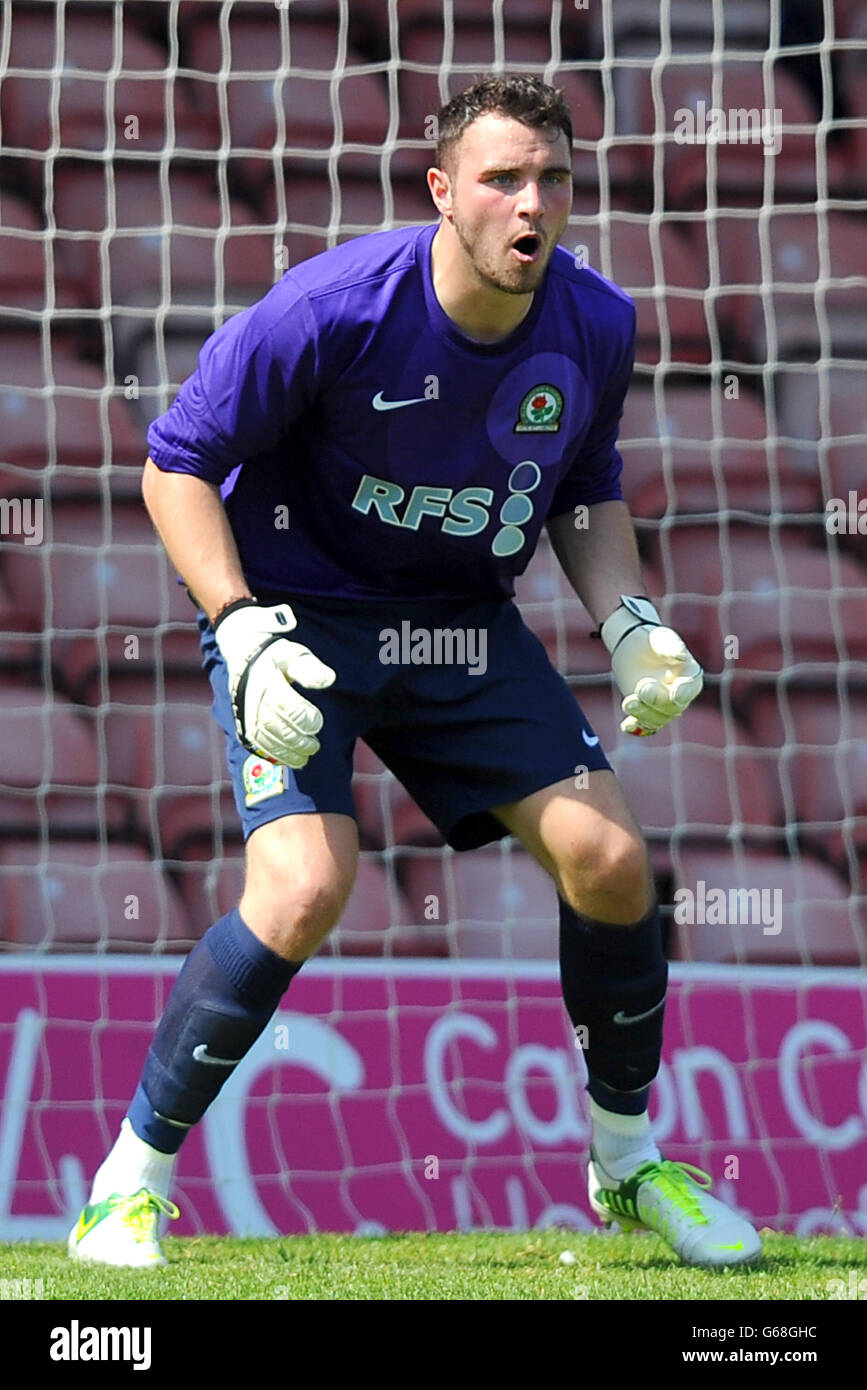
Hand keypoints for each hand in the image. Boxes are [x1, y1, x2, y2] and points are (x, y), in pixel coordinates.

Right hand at [213, 600, 335, 765]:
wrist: (244, 654)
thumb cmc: (276, 656)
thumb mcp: (295, 654)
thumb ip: (310, 669)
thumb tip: (329, 680)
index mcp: (267, 681)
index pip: (286, 705)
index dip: (304, 718)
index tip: (318, 722)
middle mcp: (252, 699)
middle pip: (275, 726)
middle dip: (297, 741)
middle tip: (315, 746)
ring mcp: (246, 713)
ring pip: (264, 738)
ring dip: (286, 752)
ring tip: (305, 757)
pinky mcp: (243, 723)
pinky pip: (256, 743)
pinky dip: (272, 755)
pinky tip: (289, 760)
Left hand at [600, 595, 702, 735]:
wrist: (633, 647)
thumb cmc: (651, 640)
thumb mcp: (661, 639)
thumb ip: (671, 647)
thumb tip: (682, 655)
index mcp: (690, 676)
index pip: (691, 688)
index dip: (685, 693)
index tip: (675, 694)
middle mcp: (679, 695)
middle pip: (672, 708)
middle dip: (657, 701)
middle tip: (643, 687)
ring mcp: (661, 706)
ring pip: (656, 719)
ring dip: (642, 714)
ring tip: (628, 702)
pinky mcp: (645, 711)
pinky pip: (642, 726)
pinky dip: (634, 728)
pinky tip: (626, 726)